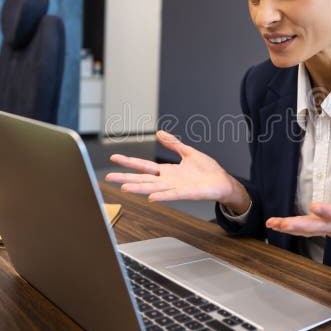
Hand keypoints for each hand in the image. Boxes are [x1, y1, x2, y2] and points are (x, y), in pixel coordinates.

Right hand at [104, 130, 249, 211]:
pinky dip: (161, 196)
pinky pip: (171, 195)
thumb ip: (173, 144)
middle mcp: (167, 181)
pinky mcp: (186, 193)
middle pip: (142, 179)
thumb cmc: (207, 170)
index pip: (143, 166)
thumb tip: (159, 133)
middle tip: (108, 177)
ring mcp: (175, 188)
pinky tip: (151, 197)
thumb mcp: (188, 153)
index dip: (129, 161)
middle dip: (125, 177)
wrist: (222, 182)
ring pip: (152, 188)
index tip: (114, 158)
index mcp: (167, 171)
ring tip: (124, 187)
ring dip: (139, 188)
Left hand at [265, 154, 330, 264]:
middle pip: (321, 226)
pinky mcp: (324, 230)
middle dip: (303, 225)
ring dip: (292, 227)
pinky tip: (275, 224)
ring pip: (310, 230)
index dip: (329, 211)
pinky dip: (290, 228)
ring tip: (274, 224)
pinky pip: (306, 230)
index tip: (314, 207)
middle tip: (286, 224)